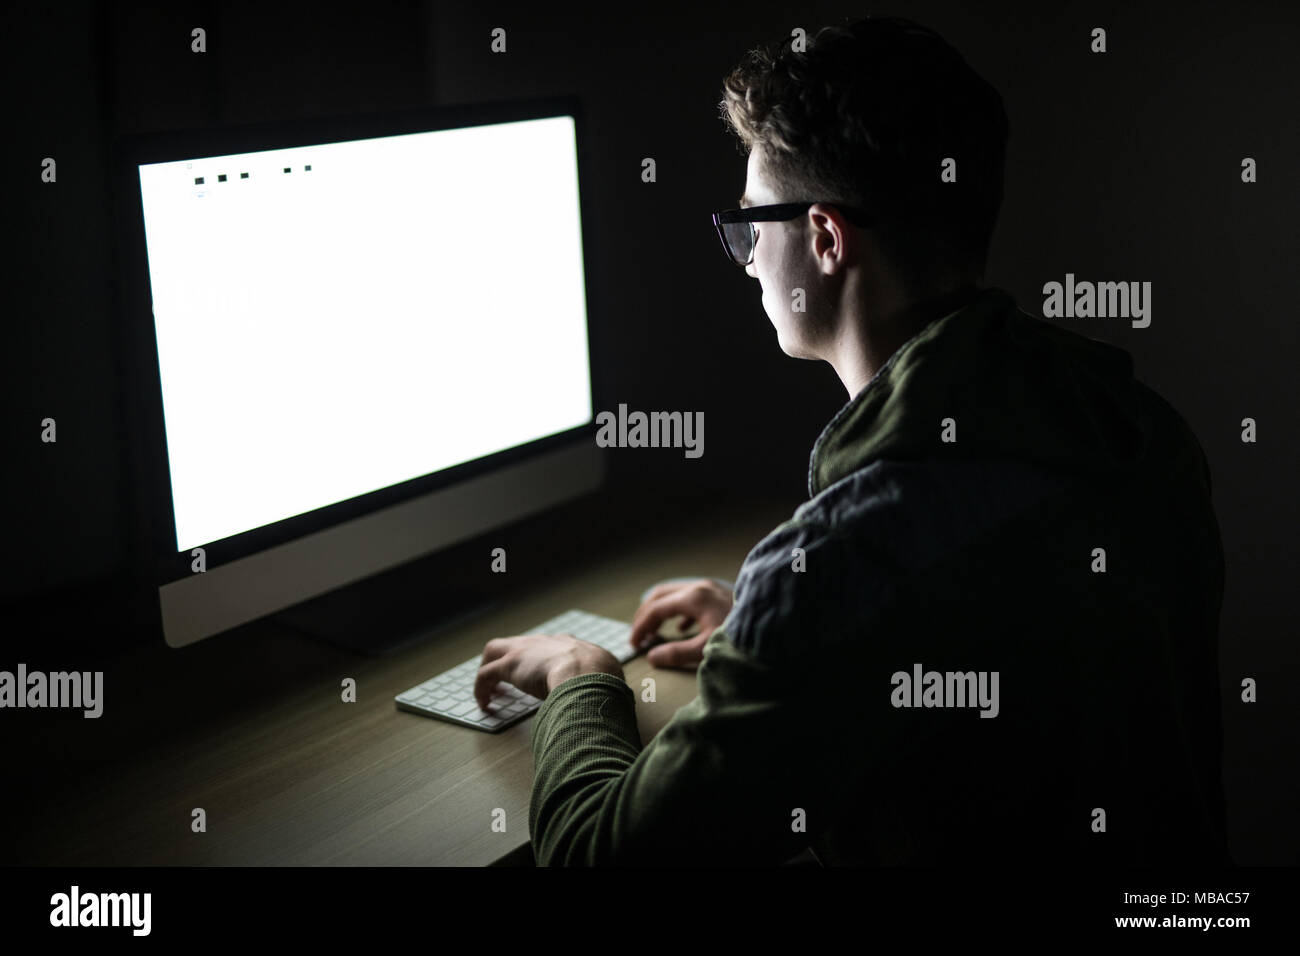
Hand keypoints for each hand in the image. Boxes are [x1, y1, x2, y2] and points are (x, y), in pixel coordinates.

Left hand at [472, 633, 622, 710]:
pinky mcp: (509, 665)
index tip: (540, 676)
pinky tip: (484, 703)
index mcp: (570, 645)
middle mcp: (545, 642)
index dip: (542, 661)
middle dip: (512, 659)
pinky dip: (482, 688)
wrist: (589, 672)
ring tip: (491, 691)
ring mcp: (525, 651)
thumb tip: (610, 700)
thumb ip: (605, 683)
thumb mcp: (608, 676)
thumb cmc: (602, 679)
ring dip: (491, 669)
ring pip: (496, 651)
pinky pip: (486, 674)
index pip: (550, 647)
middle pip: (520, 643)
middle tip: (509, 680)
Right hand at [629, 579, 733, 669]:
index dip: (641, 627)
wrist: (776, 627)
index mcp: (693, 597)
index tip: (634, 645)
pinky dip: (678, 611)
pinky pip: (690, 598)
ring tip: (653, 632)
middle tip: (638, 635)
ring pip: (674, 594)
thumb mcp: (705, 650)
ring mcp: (710, 588)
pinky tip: (681, 627)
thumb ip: (676, 653)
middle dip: (645, 615)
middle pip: (660, 595)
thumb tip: (653, 656)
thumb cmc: (741, 639)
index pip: (655, 609)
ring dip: (661, 612)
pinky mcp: (720, 595)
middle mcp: (699, 587)